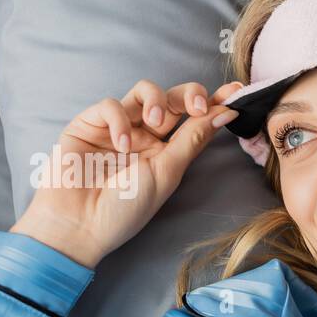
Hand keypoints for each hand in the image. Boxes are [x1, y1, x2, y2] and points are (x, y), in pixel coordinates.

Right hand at [13, 80, 242, 267]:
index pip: (194, 119)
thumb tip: (225, 114)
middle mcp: (145, 136)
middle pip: (173, 98)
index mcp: (167, 151)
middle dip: (188, 94)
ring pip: (143, 91)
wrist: (79, 225)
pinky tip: (121, 144)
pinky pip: (110, 104)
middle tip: (195, 106)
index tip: (236, 90)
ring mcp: (117, 128)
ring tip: (155, 120)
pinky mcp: (89, 124)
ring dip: (156, 99)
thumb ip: (192, 140)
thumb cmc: (124, 208)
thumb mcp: (167, 174)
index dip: (214, 102)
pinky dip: (119, 119)